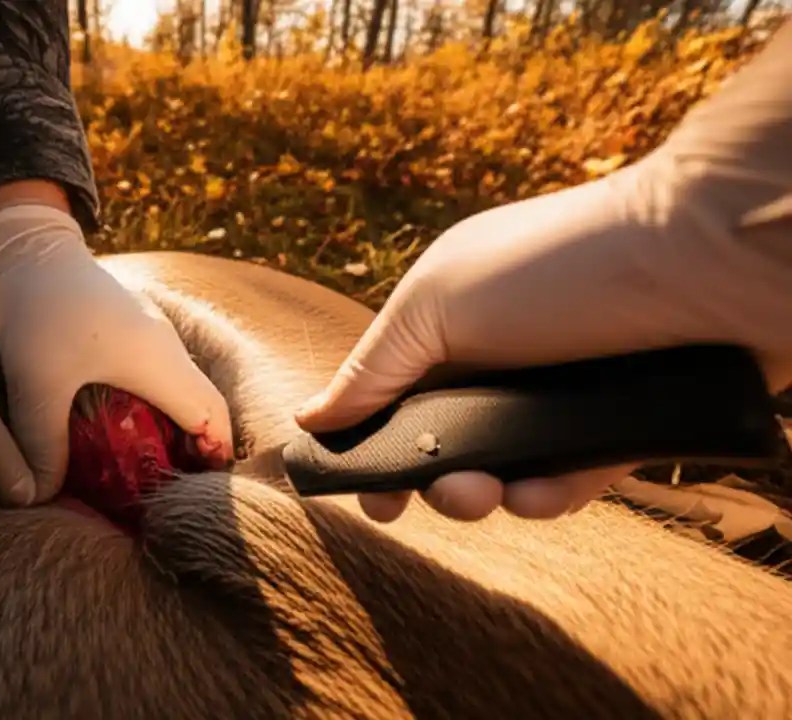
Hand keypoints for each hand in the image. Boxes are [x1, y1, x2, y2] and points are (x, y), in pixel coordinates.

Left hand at [0, 203, 233, 501]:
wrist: (29, 245)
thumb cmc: (39, 311)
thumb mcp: (34, 384)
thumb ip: (40, 444)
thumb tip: (36, 498)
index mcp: (159, 363)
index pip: (211, 416)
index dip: (215, 456)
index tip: (200, 490)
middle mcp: (166, 346)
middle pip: (204, 404)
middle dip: (200, 446)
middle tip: (173, 486)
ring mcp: (151, 331)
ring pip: (182, 386)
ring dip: (178, 423)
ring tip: (149, 461)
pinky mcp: (130, 324)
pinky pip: (160, 372)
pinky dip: (158, 402)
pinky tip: (122, 421)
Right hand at [295, 149, 791, 523]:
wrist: (705, 260)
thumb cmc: (554, 267)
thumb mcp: (436, 307)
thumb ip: (370, 369)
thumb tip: (307, 420)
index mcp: (448, 323)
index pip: (392, 399)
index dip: (373, 450)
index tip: (364, 495)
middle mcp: (500, 358)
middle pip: (444, 445)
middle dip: (431, 484)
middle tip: (442, 496)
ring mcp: (560, 396)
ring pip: (505, 473)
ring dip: (487, 497)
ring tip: (490, 496)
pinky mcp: (620, 428)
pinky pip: (570, 480)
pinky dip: (551, 494)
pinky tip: (545, 493)